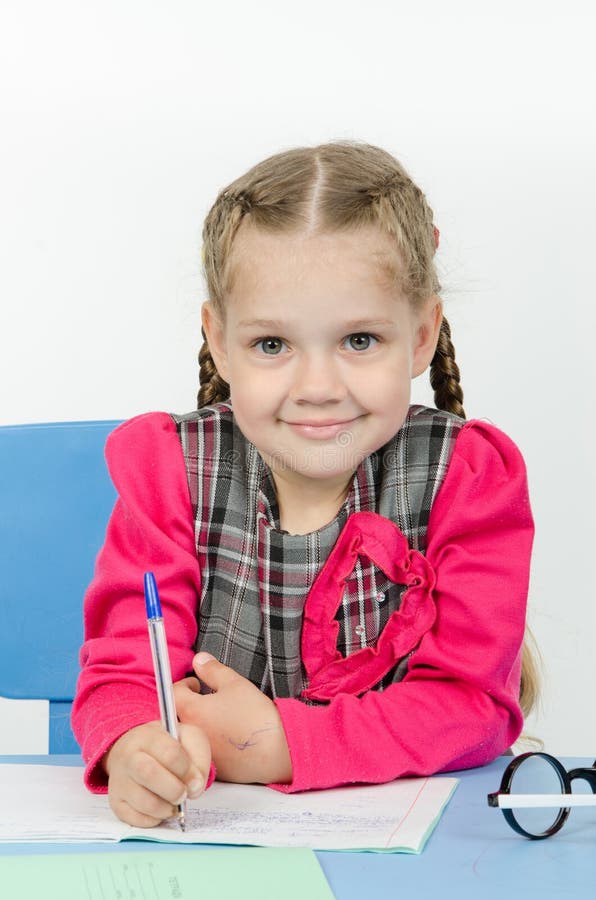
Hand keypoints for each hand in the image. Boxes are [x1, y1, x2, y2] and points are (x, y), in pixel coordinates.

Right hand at [104, 720, 210, 826]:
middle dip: (174, 790)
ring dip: (166, 808)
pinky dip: (154, 820)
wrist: (135, 750)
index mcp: (149, 737)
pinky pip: (135, 819)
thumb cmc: (167, 746)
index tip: (195, 780)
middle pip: (150, 774)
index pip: (170, 753)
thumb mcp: (188, 738)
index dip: (187, 771)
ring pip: (143, 802)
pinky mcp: (116, 802)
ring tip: (173, 803)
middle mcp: (129, 757)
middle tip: (183, 794)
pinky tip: (160, 809)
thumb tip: (195, 788)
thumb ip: (199, 757)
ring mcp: (120, 781)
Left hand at [174, 652, 291, 784]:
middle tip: (207, 698)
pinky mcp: (212, 768)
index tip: (196, 683)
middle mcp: (191, 734)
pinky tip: (227, 736)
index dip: (184, 684)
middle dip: (189, 703)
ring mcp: (200, 753)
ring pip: (190, 734)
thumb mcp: (235, 683)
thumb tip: (199, 659)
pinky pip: (202, 751)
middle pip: (178, 715)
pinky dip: (209, 741)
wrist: (277, 750)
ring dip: (198, 723)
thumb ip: (213, 669)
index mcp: (192, 711)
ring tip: (218, 717)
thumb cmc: (256, 716)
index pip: (172, 693)